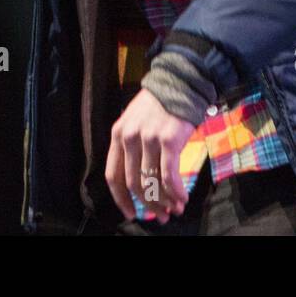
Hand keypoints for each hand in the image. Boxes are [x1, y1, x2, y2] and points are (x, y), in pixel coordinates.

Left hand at [105, 88, 196, 223]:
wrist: (182, 79)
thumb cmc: (163, 102)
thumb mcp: (138, 120)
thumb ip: (135, 145)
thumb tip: (143, 180)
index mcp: (118, 134)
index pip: (113, 175)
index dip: (121, 199)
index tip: (132, 213)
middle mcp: (129, 137)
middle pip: (134, 183)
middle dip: (149, 205)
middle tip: (162, 217)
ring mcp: (148, 138)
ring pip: (152, 182)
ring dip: (165, 201)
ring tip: (175, 210)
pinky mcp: (169, 139)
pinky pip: (169, 175)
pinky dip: (176, 192)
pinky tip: (182, 198)